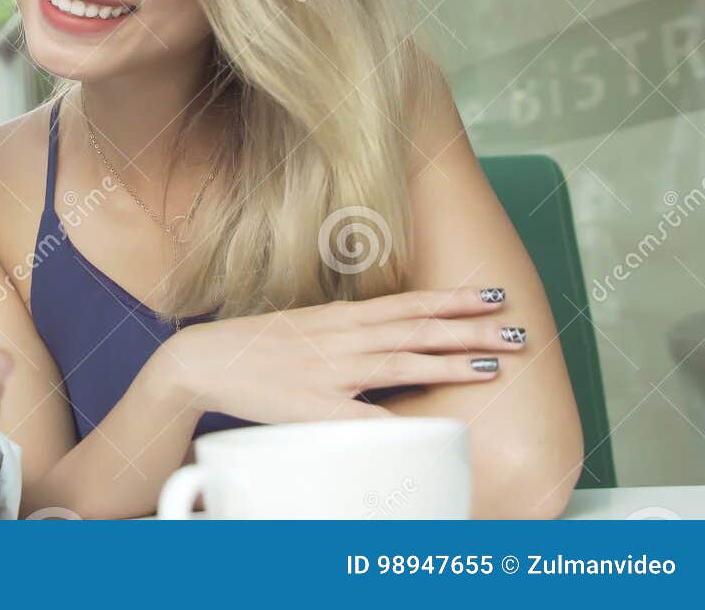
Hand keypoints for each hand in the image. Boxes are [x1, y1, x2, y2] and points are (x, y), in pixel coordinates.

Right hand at [149, 287, 522, 424]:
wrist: (202, 360)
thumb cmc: (254, 349)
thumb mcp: (306, 330)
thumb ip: (347, 335)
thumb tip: (386, 340)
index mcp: (341, 319)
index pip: (408, 304)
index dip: (452, 299)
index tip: (491, 294)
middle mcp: (342, 339)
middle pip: (417, 330)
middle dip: (471, 328)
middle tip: (518, 328)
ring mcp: (331, 371)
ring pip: (403, 362)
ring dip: (452, 361)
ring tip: (495, 362)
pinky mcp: (314, 406)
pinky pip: (366, 418)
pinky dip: (401, 421)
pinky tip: (434, 428)